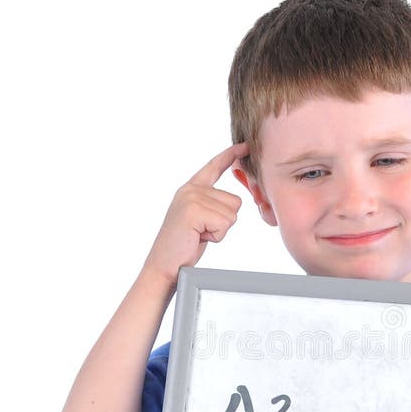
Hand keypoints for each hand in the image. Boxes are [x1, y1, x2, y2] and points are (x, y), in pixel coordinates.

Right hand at [141, 142, 249, 289]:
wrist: (165, 266)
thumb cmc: (184, 246)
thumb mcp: (201, 220)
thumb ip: (214, 205)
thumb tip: (236, 201)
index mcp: (191, 189)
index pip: (215, 167)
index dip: (231, 155)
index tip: (245, 146)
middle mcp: (191, 189)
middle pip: (235, 201)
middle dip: (225, 222)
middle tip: (202, 232)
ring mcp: (191, 198)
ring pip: (232, 213)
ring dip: (220, 230)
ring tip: (199, 234)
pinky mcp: (193, 210)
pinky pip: (225, 223)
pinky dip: (217, 236)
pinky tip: (198, 237)